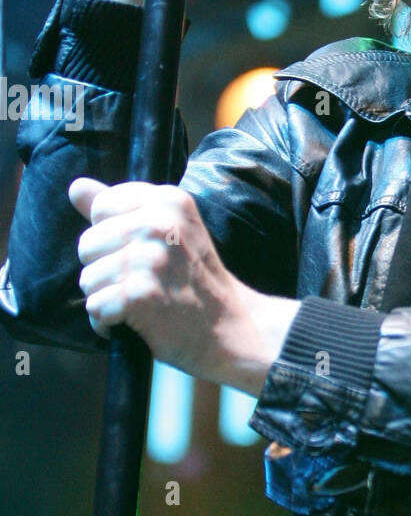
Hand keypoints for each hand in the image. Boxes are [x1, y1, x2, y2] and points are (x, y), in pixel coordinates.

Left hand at [70, 177, 299, 395]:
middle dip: (106, 270)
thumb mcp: (168, 230)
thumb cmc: (195, 280)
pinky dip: (108, 323)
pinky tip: (135, 322)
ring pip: (88, 279)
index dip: (112, 237)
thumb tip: (76, 187)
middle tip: (144, 283)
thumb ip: (120, 208)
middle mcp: (158, 223)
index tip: (143, 253)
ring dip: (107, 299)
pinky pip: (95, 308)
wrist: (230, 328)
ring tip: (141, 304)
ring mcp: (149, 259)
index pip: (101, 208)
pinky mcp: (140, 294)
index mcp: (167, 200)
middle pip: (87, 244)